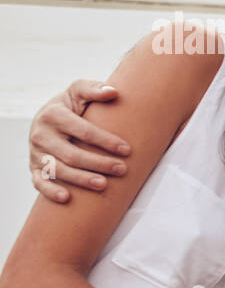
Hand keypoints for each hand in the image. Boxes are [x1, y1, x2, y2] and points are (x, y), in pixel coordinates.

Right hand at [29, 79, 131, 201]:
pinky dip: (51, 191)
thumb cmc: (71, 105)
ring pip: (59, 170)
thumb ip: (93, 89)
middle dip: (99, 163)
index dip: (106, 141)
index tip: (127, 150)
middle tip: (122, 169)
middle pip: (72, 154)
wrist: (48, 118)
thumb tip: (113, 92)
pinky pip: (39, 183)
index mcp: (53, 115)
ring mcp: (36, 153)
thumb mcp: (78, 92)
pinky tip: (67, 198)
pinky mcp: (34, 168)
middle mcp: (41, 135)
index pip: (84, 131)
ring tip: (103, 185)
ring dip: (81, 179)